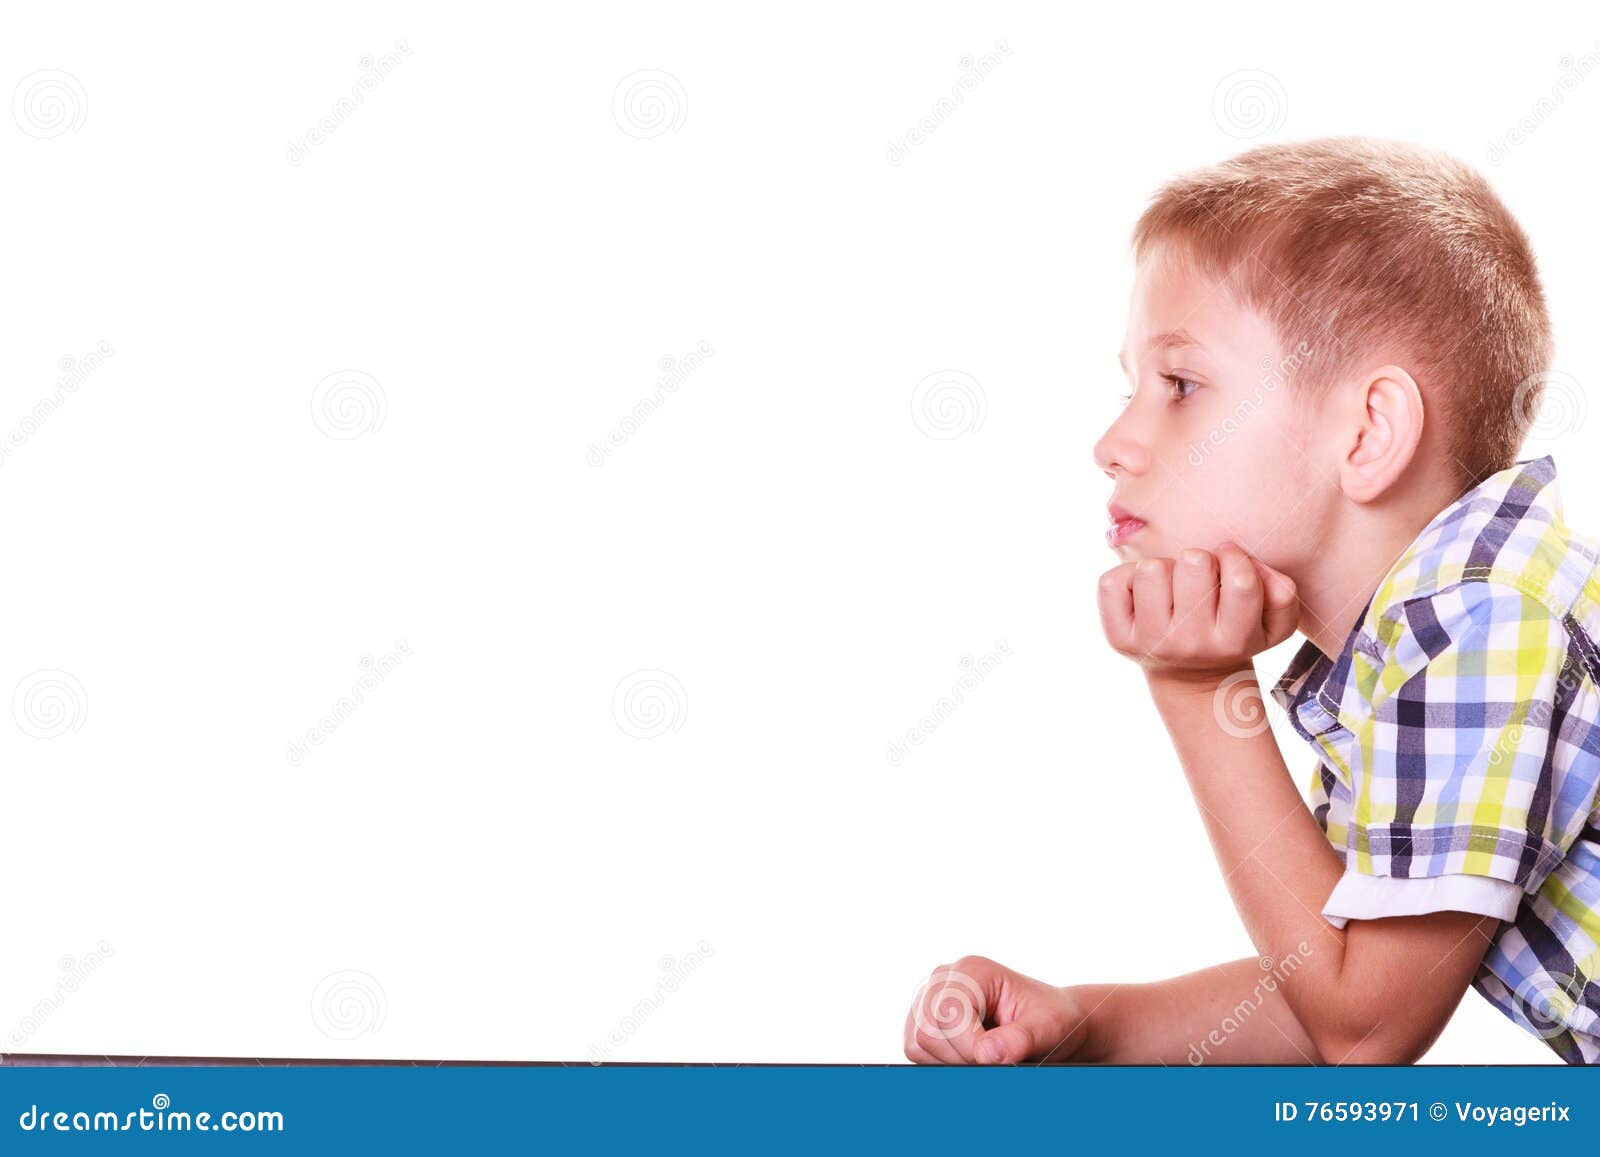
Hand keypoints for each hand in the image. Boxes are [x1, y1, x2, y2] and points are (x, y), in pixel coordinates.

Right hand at [902, 955, 1092, 1064]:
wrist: (1048, 1020)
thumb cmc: (1050, 1017)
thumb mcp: (1046, 1027)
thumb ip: (1019, 1039)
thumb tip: (987, 1054)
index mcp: (973, 971)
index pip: (948, 1014)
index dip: (969, 1047)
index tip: (1000, 1060)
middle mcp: (945, 978)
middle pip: (928, 1030)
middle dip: (961, 1057)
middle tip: (996, 1061)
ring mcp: (929, 997)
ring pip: (918, 1042)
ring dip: (951, 1061)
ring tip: (986, 1056)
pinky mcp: (923, 1018)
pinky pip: (916, 1049)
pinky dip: (942, 1062)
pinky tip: (971, 1056)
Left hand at [1096, 541, 1297, 681]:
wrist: (1189, 675)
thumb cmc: (1234, 633)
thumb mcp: (1272, 623)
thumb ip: (1282, 592)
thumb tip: (1253, 565)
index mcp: (1233, 641)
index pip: (1240, 580)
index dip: (1235, 558)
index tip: (1229, 564)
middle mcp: (1190, 645)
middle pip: (1194, 562)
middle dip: (1199, 560)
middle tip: (1198, 580)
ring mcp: (1151, 642)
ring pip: (1152, 568)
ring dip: (1163, 567)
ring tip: (1171, 587)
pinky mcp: (1118, 638)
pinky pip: (1112, 582)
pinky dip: (1126, 577)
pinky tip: (1143, 595)